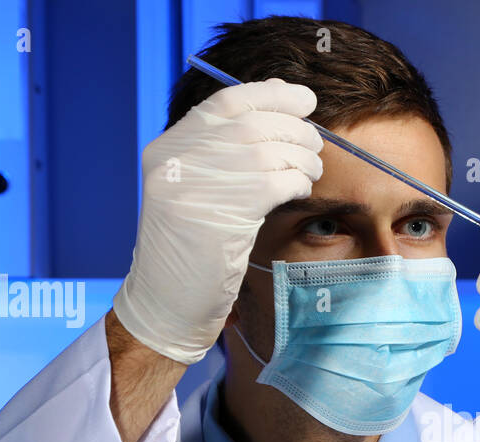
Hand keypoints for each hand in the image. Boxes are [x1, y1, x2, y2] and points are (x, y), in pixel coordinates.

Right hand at [112, 79, 323, 364]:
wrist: (165, 307)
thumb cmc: (188, 254)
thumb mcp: (193, 193)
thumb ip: (220, 156)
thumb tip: (278, 111)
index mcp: (165, 151)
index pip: (224, 104)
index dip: (269, 95)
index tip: (301, 99)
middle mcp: (174, 163)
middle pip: (251, 124)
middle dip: (293, 128)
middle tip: (314, 141)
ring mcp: (193, 188)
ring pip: (268, 151)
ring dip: (301, 156)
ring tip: (311, 169)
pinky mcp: (219, 216)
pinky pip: (274, 182)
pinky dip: (297, 181)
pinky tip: (302, 189)